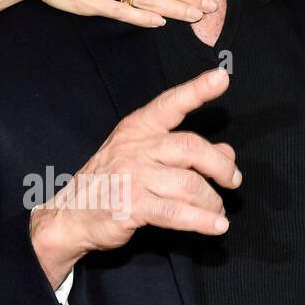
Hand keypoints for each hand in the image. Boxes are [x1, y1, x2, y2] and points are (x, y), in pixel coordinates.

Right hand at [30, 67, 239, 285]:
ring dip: (212, 200)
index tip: (221, 78)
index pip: (169, 104)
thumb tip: (226, 152)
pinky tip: (217, 226)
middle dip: (220, 166)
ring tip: (217, 210)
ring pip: (189, 184)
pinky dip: (202, 221)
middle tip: (233, 180)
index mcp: (137, 130)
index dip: (196, 90)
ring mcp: (133, 177)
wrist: (70, 215)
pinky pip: (177, 212)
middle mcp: (135, 148)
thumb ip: (183, 153)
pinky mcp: (133, 206)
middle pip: (191, 147)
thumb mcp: (141, 158)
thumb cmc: (109, 183)